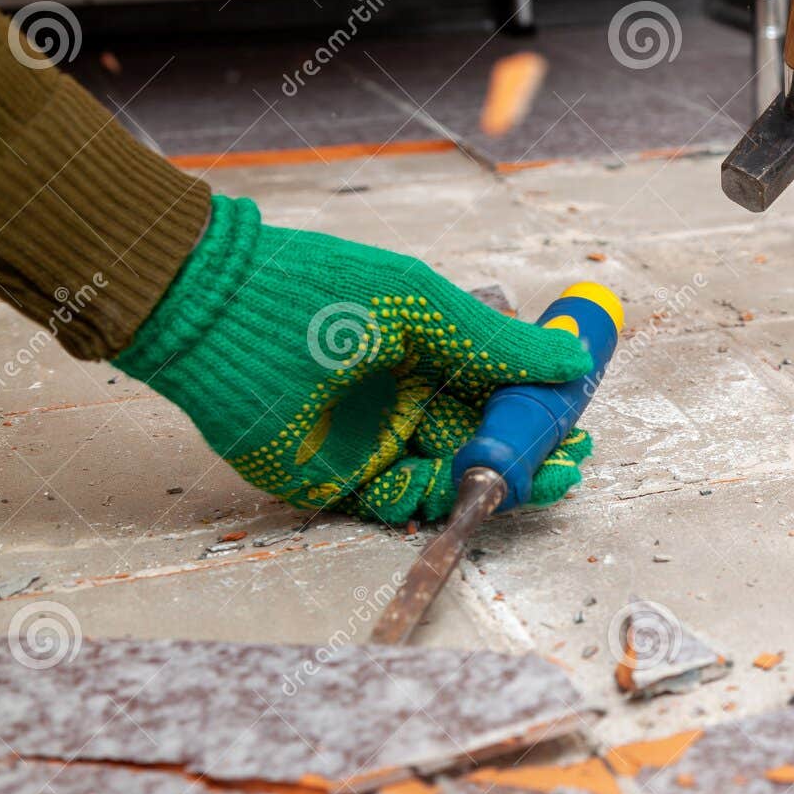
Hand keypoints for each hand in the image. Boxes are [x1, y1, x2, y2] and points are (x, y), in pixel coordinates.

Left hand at [114, 195, 595, 522]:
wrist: (219, 316)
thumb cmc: (319, 293)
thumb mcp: (424, 306)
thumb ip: (499, 343)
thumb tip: (573, 357)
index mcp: (425, 349)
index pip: (496, 385)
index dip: (536, 405)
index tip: (575, 419)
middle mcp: (402, 396)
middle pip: (480, 434)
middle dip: (527, 450)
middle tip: (569, 461)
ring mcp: (373, 439)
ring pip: (449, 471)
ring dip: (495, 480)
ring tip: (540, 480)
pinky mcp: (338, 479)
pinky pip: (398, 500)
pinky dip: (437, 501)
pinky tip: (470, 493)